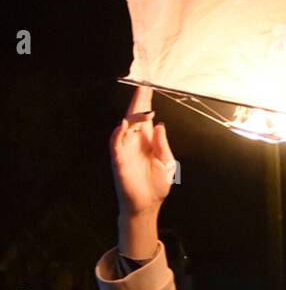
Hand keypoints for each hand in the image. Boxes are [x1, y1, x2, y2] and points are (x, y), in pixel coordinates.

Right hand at [109, 85, 175, 218]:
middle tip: (142, 84)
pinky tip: (123, 124)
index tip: (149, 85)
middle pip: (134, 117)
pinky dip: (118, 134)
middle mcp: (134, 142)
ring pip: (124, 127)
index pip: (145, 116)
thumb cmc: (156, 185)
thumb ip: (162, 143)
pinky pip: (116, 145)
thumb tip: (159, 124)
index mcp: (147, 140)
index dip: (146, 101)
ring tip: (138, 101)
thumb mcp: (166, 161)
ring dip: (131, 114)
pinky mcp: (119, 161)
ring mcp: (125, 150)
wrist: (147, 205)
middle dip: (138, 101)